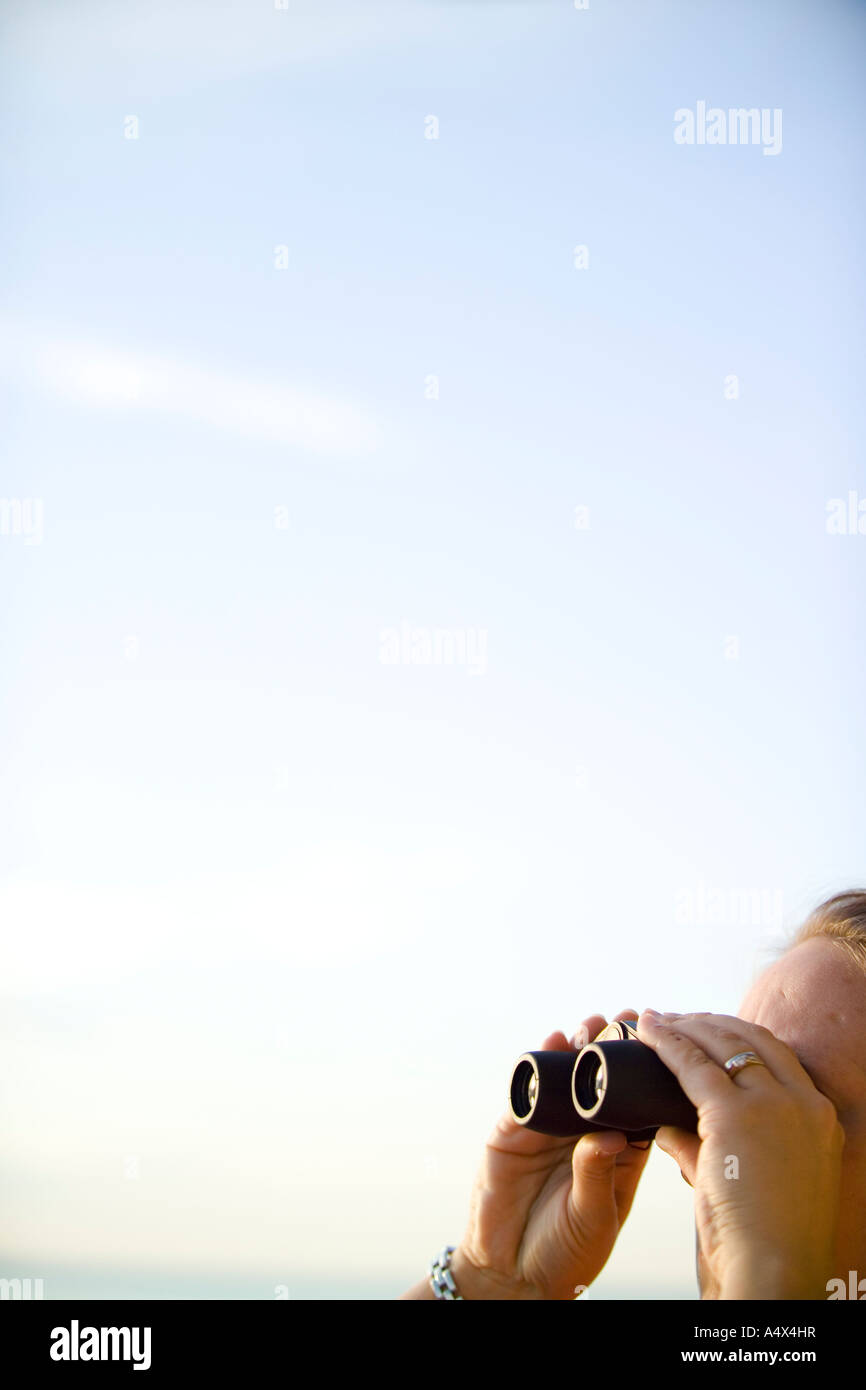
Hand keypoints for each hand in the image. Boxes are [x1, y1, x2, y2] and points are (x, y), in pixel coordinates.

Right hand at [446, 1012, 651, 1299]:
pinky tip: (550, 1043)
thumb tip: (611, 1135)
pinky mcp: (513, 1131)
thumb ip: (598, 1175)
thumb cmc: (566, 1254)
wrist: (513, 1275)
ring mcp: (549, 1129)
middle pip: (601, 1082)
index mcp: (618, 1154)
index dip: (645, 1075)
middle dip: (610, 1049)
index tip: (659, 1045)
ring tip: (590, 1025)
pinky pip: (527, 1091)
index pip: (636, 1105)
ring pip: (565, 1079)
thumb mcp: (594, 1217)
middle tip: (623, 1020)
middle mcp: (585, 1134)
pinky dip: (538, 1064)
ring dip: (576, 1048)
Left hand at [636, 1010, 844, 1299]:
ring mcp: (773, 1104)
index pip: (777, 1056)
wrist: (774, 1266)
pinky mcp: (735, 1114)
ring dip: (685, 1025)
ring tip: (656, 1020)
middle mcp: (803, 1102)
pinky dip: (666, 1041)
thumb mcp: (750, 1179)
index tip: (708, 1031)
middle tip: (676, 1018)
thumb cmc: (762, 1236)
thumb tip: (666, 1127)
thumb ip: (707, 1147)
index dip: (739, 1036)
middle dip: (710, 1023)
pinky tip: (646, 1030)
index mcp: (818, 1116)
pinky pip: (692, 1063)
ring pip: (722, 1043)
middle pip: (751, 1039)